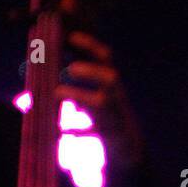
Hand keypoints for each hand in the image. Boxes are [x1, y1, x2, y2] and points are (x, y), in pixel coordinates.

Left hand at [55, 31, 143, 176]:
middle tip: (70, 68)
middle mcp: (118, 98)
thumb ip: (86, 83)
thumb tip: (59, 63)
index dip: (90, 45)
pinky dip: (75, 131)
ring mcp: (116, 117)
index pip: (106, 58)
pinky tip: (60, 131)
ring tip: (56, 92)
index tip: (71, 37)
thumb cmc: (110, 119)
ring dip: (78, 95)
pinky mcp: (111, 137)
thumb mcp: (102, 97)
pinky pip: (92, 133)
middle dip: (91, 71)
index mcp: (114, 85)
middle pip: (111, 78)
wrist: (130, 149)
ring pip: (100, 103)